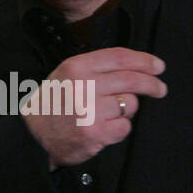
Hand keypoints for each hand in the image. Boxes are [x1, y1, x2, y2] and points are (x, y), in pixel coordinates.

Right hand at [22, 47, 166, 168]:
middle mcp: (83, 85)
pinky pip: (124, 127)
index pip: (120, 57)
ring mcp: (88, 110)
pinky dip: (121, 128)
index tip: (157, 66)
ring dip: (128, 110)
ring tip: (112, 114)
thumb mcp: (67, 75)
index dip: (144, 61)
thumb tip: (136, 69)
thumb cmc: (53, 104)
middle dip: (152, 84)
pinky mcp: (94, 133)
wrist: (32, 135)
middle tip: (160, 88)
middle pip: (131, 80)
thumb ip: (97, 68)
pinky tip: (107, 128)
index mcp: (77, 66)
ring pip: (130, 105)